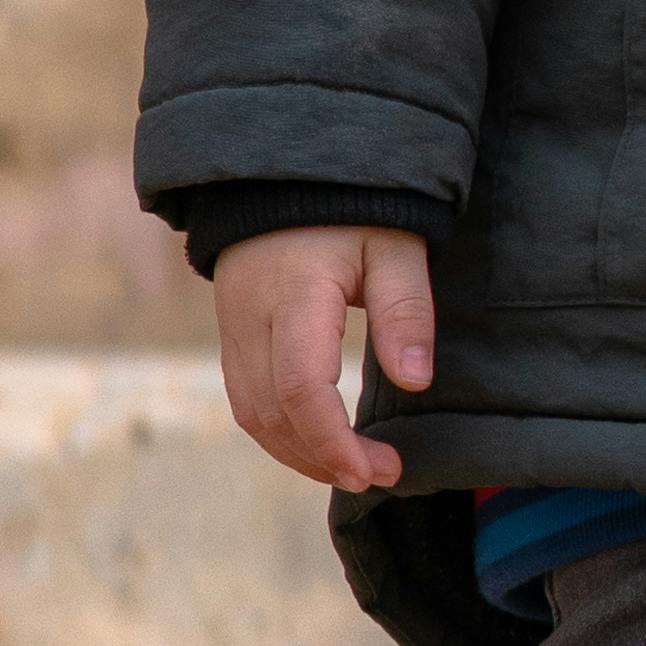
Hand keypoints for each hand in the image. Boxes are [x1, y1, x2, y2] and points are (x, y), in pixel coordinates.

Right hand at [214, 224, 438, 490]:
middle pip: (270, 414)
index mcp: (293, 294)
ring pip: (251, 413)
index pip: (299, 388)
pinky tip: (319, 443)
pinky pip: (245, 398)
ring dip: (299, 453)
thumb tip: (416, 382)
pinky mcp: (229, 332)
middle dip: (322, 458)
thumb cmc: (351, 207)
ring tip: (354, 468)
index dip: (334, 442)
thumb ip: (406, 310)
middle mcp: (249, 317)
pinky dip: (280, 431)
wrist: (284, 171)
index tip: (379, 469)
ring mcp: (231, 326)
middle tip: (381, 474)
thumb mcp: (394, 245)